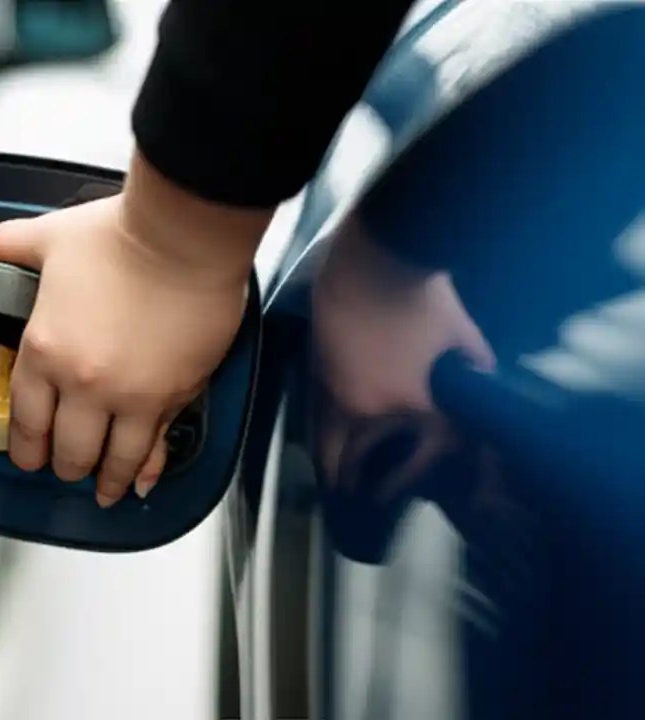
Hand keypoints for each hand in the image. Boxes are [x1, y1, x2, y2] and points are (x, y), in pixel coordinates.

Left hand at [0, 153, 269, 506]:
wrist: (186, 235)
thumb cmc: (120, 235)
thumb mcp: (48, 238)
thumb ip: (4, 246)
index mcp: (45, 351)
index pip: (25, 420)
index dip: (24, 446)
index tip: (27, 455)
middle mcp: (84, 385)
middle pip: (67, 452)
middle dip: (63, 465)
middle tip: (65, 467)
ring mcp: (132, 397)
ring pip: (112, 461)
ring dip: (105, 480)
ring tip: (103, 490)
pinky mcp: (174, 397)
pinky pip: (155, 447)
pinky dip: (146, 469)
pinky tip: (140, 482)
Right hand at [312, 220, 495, 489]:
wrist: (375, 264)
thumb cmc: (425, 300)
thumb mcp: (466, 339)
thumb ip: (474, 373)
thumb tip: (483, 393)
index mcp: (409, 404)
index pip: (420, 453)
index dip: (413, 474)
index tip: (405, 487)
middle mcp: (364, 406)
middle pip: (348, 457)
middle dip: (349, 480)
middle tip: (349, 493)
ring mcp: (334, 387)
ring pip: (323, 437)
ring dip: (327, 458)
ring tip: (329, 472)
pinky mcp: (315, 366)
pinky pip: (313, 410)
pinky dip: (317, 426)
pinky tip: (318, 427)